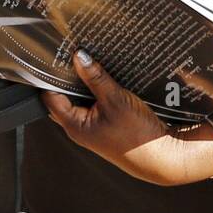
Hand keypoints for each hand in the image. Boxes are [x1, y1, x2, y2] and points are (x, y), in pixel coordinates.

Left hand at [42, 51, 212, 185]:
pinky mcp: (105, 124)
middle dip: (69, 77)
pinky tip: (105, 78)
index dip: (51, 75)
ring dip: (85, 83)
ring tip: (90, 63)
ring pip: (81, 99)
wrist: (162, 156)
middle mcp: (79, 127)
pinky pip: (95, 103)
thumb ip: (95, 77)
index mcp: (74, 125)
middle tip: (75, 55)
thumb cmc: (138, 135)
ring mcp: (92, 127)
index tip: (57, 55)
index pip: (50, 96)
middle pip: (64, 97)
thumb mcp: (115, 99)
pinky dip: (97, 90)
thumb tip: (78, 56)